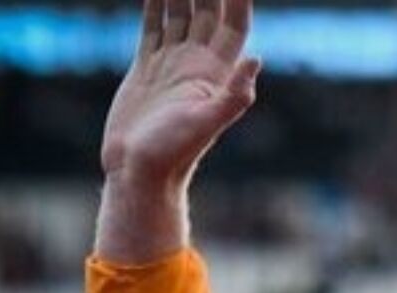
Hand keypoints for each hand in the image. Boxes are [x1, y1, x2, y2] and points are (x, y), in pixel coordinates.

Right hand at [101, 0, 259, 187]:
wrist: (140, 171)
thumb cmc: (175, 152)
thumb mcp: (206, 124)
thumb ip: (233, 96)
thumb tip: (256, 59)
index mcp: (216, 73)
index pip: (233, 25)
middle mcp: (198, 63)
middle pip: (208, 12)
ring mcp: (173, 64)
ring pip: (180, 14)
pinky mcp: (147, 68)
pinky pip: (153, 27)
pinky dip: (155, 5)